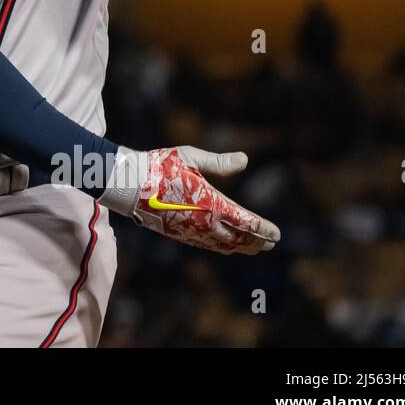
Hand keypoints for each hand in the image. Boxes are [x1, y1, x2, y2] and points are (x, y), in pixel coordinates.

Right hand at [101, 146, 279, 254]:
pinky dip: (222, 248)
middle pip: (238, 238)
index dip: (263, 229)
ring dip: (242, 247)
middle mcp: (204, 222)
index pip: (246, 222)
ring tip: (254, 248)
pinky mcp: (178, 234)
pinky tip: (226, 247)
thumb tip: (244, 159)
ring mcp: (190, 231)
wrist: (127, 184)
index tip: (277, 233)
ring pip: (223, 245)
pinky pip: (206, 246)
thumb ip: (219, 162)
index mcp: (210, 203)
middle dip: (257, 241)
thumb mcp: (190, 156)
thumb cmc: (159, 166)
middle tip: (271, 242)